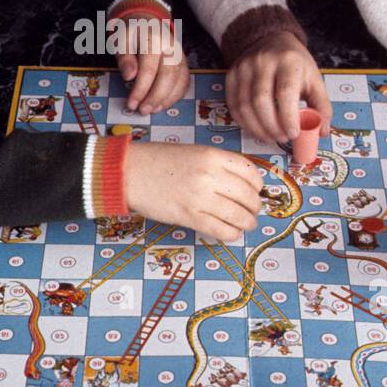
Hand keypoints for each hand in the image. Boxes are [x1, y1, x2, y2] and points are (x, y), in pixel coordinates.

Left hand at [118, 19, 188, 114]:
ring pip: (180, 80)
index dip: (141, 88)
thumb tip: (129, 77)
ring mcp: (181, 55)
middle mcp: (172, 47)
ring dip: (167, 99)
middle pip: (169, 75)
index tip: (131, 103)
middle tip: (143, 111)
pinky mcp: (184, 63)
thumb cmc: (131, 32)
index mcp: (154, 39)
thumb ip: (124, 57)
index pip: (149, 68)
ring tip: (152, 110)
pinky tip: (163, 104)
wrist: (146, 20)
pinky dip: (176, 95)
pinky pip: (185, 81)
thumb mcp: (121, 40)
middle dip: (156, 97)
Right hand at [123, 141, 263, 242]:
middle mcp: (210, 176)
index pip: (250, 172)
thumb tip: (241, 184)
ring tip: (246, 224)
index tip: (256, 191)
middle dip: (254, 207)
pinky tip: (231, 233)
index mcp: (212, 156)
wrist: (128, 172)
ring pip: (239, 216)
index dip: (258, 185)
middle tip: (252, 211)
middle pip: (248, 196)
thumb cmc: (158, 160)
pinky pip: (221, 230)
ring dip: (247, 223)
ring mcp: (200, 198)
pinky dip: (231, 234)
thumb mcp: (193, 152)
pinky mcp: (189, 217)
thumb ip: (217, 164)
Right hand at [226, 31, 331, 143]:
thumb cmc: (295, 64)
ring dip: (257, 128)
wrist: (271, 40)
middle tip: (282, 138)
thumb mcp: (314, 79)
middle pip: (261, 101)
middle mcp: (263, 62)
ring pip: (244, 106)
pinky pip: (233, 106)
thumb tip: (321, 132)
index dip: (288, 117)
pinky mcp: (231, 75)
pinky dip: (244, 123)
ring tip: (271, 136)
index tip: (293, 134)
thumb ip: (321, 106)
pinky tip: (256, 129)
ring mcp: (244, 68)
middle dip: (271, 127)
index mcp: (289, 61)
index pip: (285, 91)